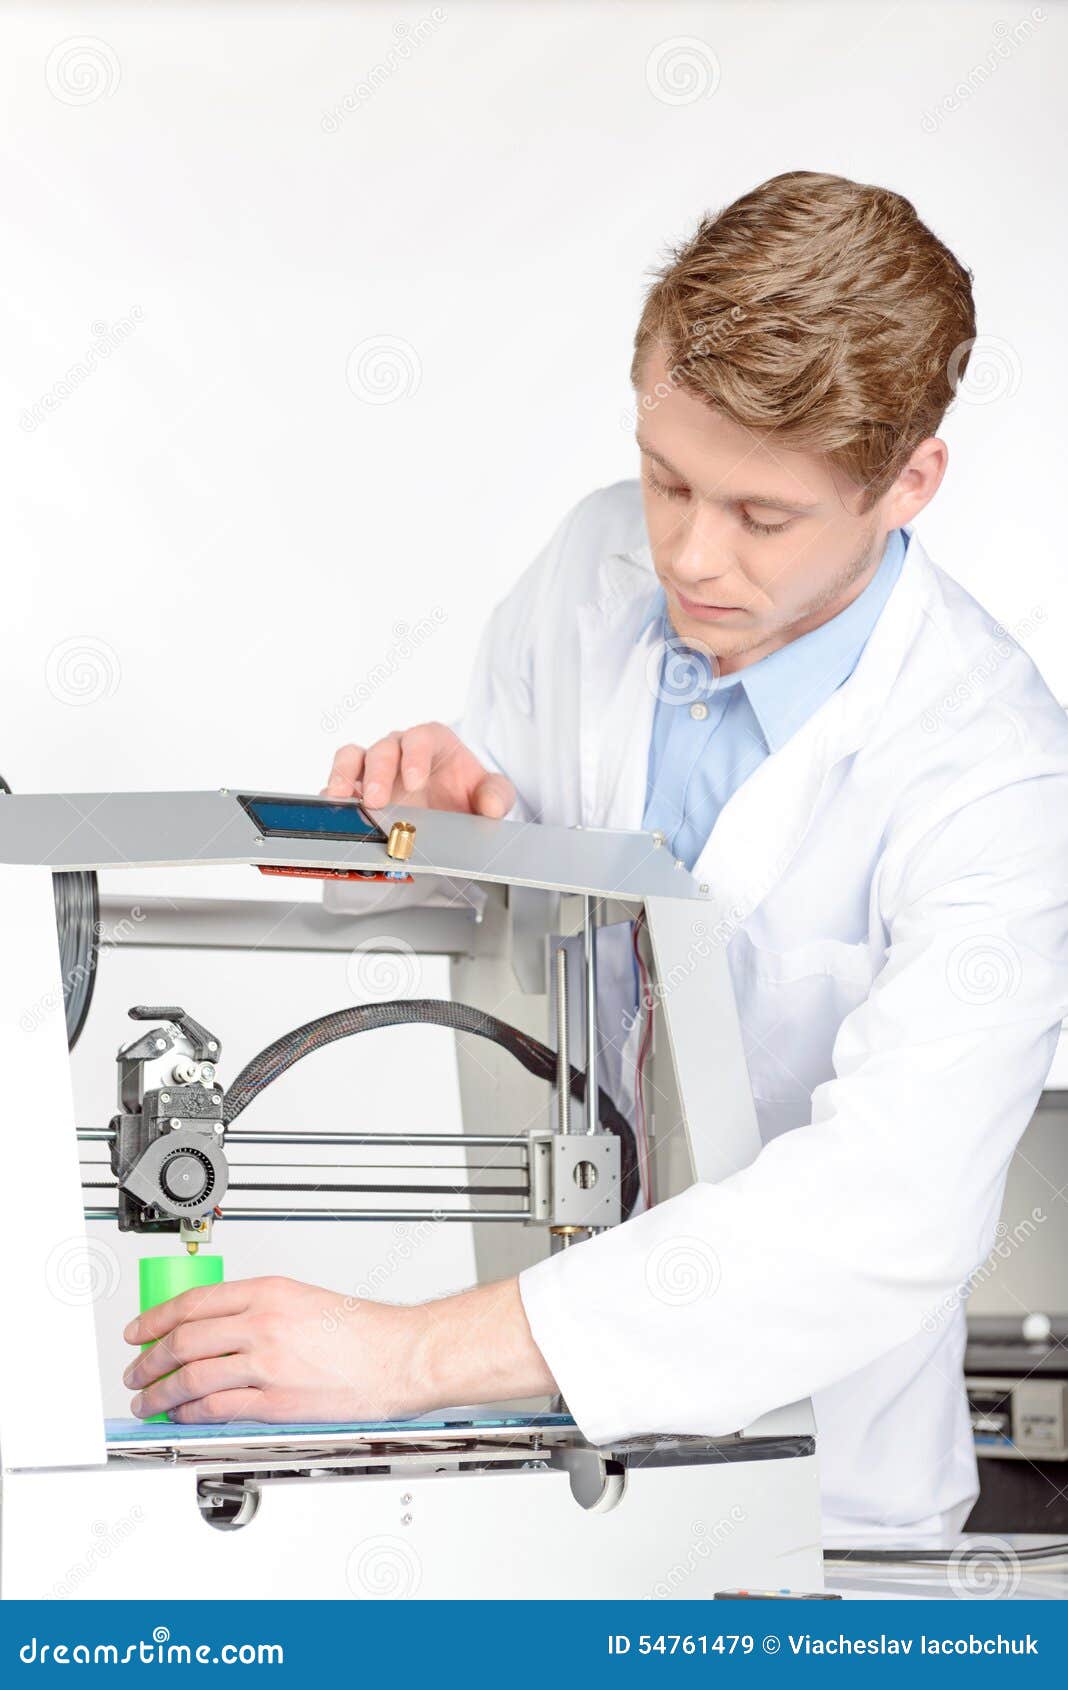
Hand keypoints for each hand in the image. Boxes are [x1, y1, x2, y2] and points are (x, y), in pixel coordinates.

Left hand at [123, 1277, 421, 1423]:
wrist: (400, 1356)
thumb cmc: (363, 1331)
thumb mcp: (305, 1300)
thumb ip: (261, 1310)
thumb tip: (218, 1329)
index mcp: (270, 1292)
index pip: (195, 1302)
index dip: (156, 1318)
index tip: (140, 1329)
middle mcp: (264, 1323)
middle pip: (185, 1340)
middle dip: (150, 1359)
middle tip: (136, 1369)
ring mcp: (268, 1364)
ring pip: (193, 1377)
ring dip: (162, 1393)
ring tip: (149, 1400)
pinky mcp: (277, 1402)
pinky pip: (217, 1407)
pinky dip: (191, 1413)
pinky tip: (182, 1415)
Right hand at [323, 723, 514, 816]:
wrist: (452, 812)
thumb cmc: (465, 792)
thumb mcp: (490, 793)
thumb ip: (497, 794)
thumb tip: (493, 806)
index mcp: (433, 742)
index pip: (420, 737)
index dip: (415, 756)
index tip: (416, 781)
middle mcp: (400, 750)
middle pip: (383, 748)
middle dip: (379, 772)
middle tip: (379, 800)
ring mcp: (375, 768)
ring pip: (352, 757)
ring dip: (345, 776)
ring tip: (341, 798)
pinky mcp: (359, 788)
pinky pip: (340, 783)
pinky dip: (333, 794)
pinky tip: (332, 808)